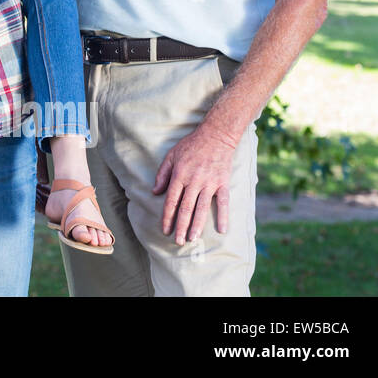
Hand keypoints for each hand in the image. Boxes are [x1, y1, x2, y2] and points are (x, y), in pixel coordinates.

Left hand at [152, 121, 240, 244]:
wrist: (215, 136)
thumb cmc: (190, 145)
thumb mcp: (171, 156)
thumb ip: (162, 174)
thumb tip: (154, 192)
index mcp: (179, 175)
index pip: (171, 201)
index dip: (167, 217)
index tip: (165, 230)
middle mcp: (193, 181)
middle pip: (185, 208)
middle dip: (181, 226)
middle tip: (178, 241)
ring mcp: (209, 183)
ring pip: (201, 208)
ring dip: (197, 225)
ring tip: (192, 239)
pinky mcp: (223, 183)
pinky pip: (223, 202)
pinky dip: (223, 216)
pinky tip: (221, 229)